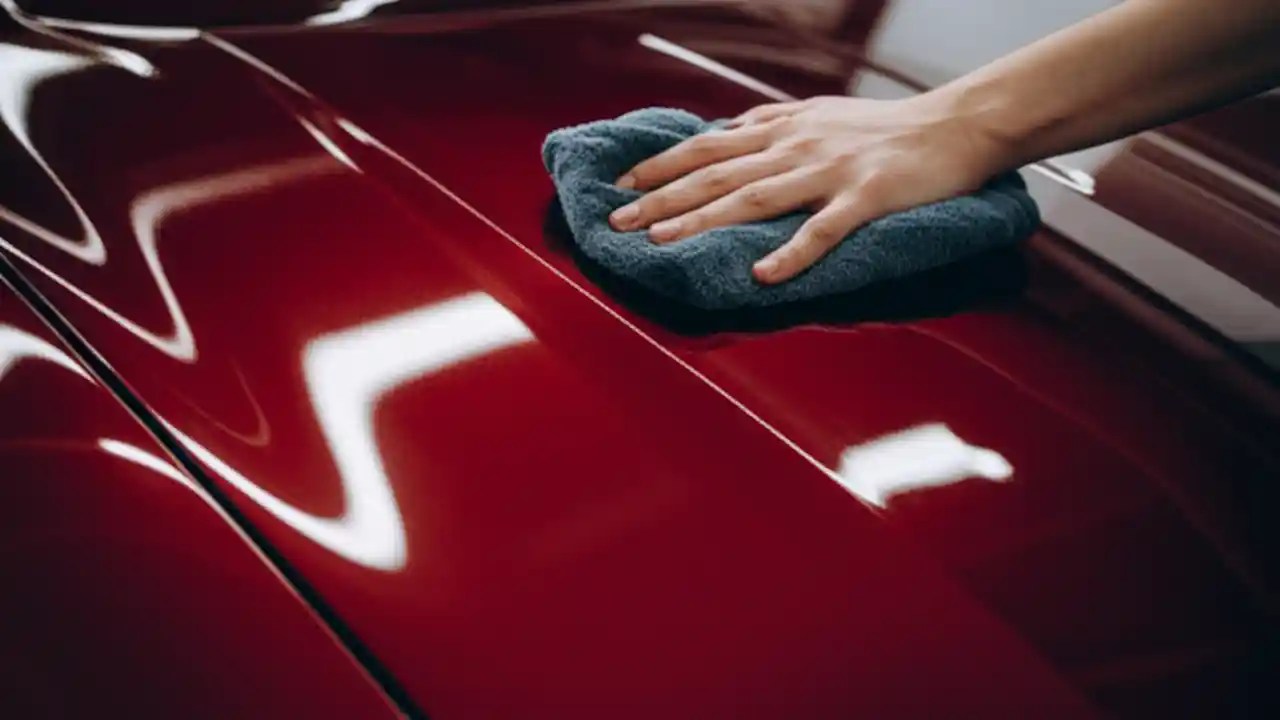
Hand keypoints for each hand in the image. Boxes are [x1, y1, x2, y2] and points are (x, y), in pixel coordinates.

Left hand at [608, 94, 1008, 283]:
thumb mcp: (817, 115)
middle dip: (662, 198)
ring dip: (705, 220)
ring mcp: (828, 172)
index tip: (621, 186)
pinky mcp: (865, 198)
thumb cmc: (884, 128)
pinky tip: (762, 276)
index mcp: (783, 130)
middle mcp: (796, 147)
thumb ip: (769, 127)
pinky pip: (824, 229)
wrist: (954, 126)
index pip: (707, 147)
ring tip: (663, 242)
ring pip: (755, 198)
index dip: (661, 166)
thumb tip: (722, 135)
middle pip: (716, 174)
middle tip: (618, 221)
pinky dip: (792, 253)